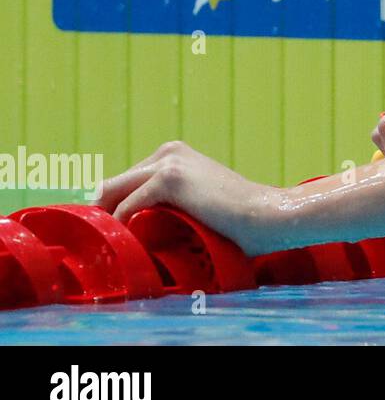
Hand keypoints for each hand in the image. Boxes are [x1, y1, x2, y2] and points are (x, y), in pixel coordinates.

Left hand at [95, 141, 282, 256]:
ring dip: (110, 221)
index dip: (112, 208)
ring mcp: (168, 162)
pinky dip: (123, 227)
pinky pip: (127, 207)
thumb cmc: (239, 221)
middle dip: (103, 213)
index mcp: (175, 154)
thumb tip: (128, 227)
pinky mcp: (168, 179)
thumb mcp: (196, 203)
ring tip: (114, 247)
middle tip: (103, 245)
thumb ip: (166, 205)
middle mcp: (168, 152)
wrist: (267, 216)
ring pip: (113, 194)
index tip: (108, 234)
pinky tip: (130, 243)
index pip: (124, 182)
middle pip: (111, 185)